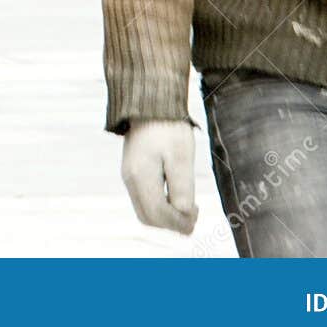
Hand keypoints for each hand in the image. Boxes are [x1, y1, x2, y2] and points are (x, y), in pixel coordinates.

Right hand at [121, 119, 197, 233]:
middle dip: (173, 222)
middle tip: (194, 212)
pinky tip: (175, 194)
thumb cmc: (169, 128)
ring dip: (166, 215)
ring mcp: (128, 176)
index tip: (197, 212)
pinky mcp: (131, 172)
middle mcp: (130, 180)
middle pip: (149, 218)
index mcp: (141, 177)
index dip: (179, 222)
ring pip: (145, 211)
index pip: (159, 215)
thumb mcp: (182, 157)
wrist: (150, 104)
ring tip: (187, 204)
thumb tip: (184, 215)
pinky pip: (144, 200)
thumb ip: (182, 188)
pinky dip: (160, 206)